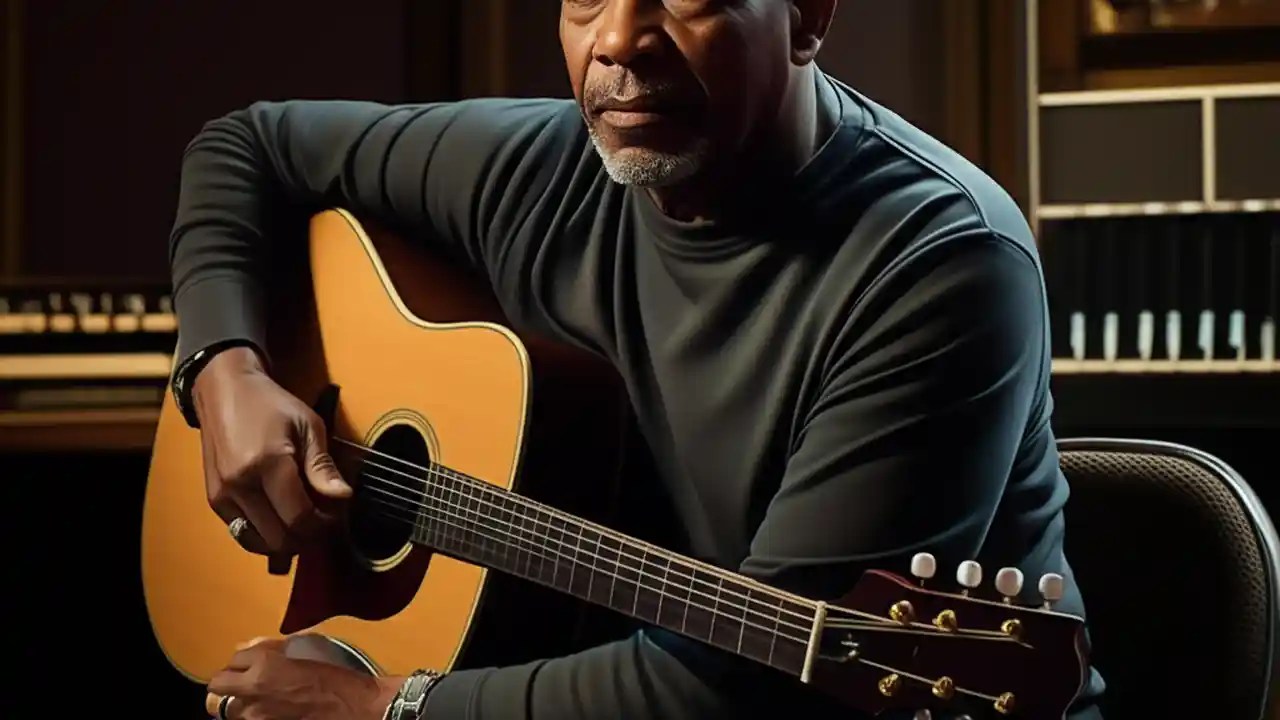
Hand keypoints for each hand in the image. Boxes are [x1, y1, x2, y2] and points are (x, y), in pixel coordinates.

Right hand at [193, 346, 352, 555]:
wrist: (224, 392)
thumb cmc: (271, 405)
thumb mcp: (308, 426)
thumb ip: (323, 466)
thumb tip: (344, 497)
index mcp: (266, 463)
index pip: (299, 517)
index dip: (324, 524)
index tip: (337, 514)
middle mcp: (239, 484)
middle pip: (279, 539)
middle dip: (307, 538)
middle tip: (324, 521)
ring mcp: (222, 495)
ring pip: (259, 544)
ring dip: (285, 543)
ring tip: (304, 524)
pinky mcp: (214, 500)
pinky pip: (242, 534)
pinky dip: (265, 536)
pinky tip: (282, 522)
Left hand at [205, 636, 401, 719]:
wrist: (356, 709)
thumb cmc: (336, 679)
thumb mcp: (305, 654)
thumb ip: (270, 649)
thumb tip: (247, 646)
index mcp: (264, 665)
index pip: (232, 660)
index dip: (243, 662)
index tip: (252, 665)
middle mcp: (253, 691)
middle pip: (217, 687)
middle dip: (226, 684)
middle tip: (241, 684)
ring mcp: (256, 716)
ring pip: (227, 710)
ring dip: (238, 703)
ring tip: (256, 701)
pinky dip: (252, 716)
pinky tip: (269, 712)